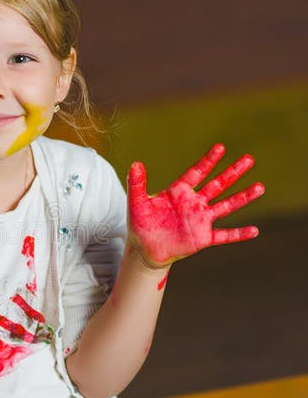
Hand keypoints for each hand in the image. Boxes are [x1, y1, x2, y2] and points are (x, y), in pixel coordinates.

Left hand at [127, 143, 264, 266]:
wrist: (145, 249)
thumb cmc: (140, 224)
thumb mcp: (137, 203)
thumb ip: (136, 184)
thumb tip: (135, 164)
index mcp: (179, 192)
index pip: (197, 173)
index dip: (208, 161)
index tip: (220, 147)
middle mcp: (194, 203)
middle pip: (218, 185)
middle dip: (233, 172)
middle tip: (249, 159)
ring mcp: (201, 220)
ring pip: (226, 206)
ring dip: (242, 197)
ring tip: (260, 187)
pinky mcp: (203, 238)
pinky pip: (224, 236)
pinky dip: (238, 234)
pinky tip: (254, 231)